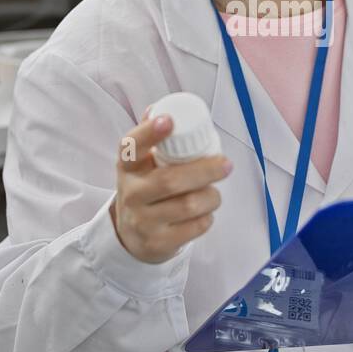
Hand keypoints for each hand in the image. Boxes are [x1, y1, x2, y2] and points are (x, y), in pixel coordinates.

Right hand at [111, 108, 231, 264]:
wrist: (131, 237)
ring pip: (188, 205)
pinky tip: (205, 212)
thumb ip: (152, 139)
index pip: (130, 147)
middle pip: (170, 181)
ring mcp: (143, 222)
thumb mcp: (141, 165)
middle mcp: (131, 194)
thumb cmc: (146, 190)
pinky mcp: (158, 244)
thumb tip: (161, 107)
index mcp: (127, 167)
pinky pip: (194, 227)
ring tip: (214, 192)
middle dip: (204, 170)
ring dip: (211, 196)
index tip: (168, 120)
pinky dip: (207, 217)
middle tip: (225, 164)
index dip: (148, 133)